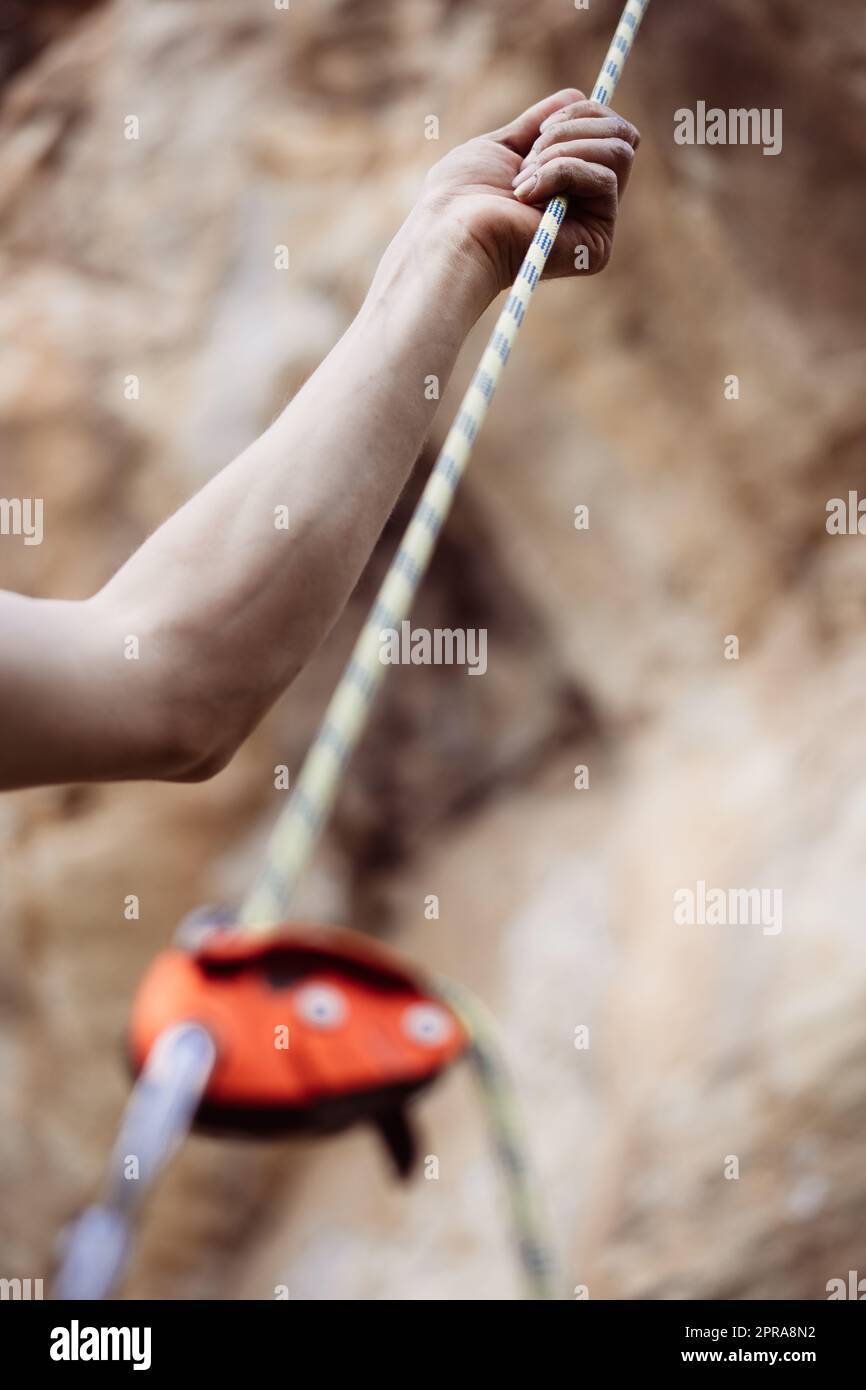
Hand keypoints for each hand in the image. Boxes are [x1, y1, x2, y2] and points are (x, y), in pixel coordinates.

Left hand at [418, 88, 639, 301]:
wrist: (453, 229)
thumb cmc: (462, 195)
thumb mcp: (503, 144)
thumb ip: (540, 125)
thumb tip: (580, 95)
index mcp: (569, 184)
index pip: (607, 130)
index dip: (580, 113)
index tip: (538, 130)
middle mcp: (589, 206)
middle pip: (622, 136)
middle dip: (570, 130)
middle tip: (530, 156)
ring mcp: (596, 225)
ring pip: (618, 152)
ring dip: (563, 151)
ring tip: (525, 178)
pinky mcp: (598, 244)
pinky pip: (604, 178)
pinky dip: (562, 172)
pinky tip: (528, 196)